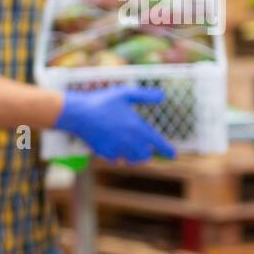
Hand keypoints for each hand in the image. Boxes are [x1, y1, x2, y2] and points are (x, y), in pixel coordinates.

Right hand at [55, 86, 175, 162]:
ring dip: (132, 156)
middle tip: (144, 150)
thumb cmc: (102, 101)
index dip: (166, 149)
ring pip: (130, 160)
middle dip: (146, 153)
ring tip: (129, 150)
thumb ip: (145, 96)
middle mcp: (129, 140)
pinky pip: (115, 159)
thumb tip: (162, 96)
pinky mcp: (104, 152)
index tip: (173, 155)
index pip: (157, 142)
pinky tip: (112, 147)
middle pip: (144, 156)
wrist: (79, 114)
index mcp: (137, 127)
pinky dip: (116, 156)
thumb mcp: (125, 93)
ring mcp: (116, 148)